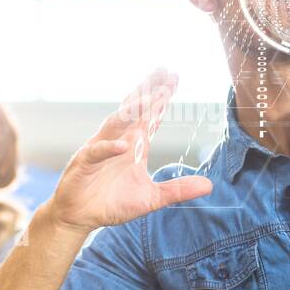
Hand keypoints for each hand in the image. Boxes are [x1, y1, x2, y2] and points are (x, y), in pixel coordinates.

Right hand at [43, 69, 212, 234]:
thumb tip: (209, 185)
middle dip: (149, 91)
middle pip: (134, 110)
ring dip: (132, 110)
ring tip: (150, 97)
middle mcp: (118, 141)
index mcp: (134, 145)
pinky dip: (110, 148)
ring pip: (116, 123)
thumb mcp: (152, 198)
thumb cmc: (112, 204)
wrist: (80, 217)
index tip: (174, 78)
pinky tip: (125, 146)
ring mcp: (100, 149)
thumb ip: (178, 189)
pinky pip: (98, 152)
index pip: (150, 116)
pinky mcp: (84, 163)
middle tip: (164, 71)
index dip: (162, 98)